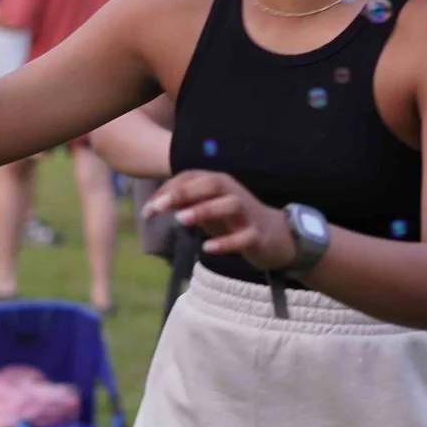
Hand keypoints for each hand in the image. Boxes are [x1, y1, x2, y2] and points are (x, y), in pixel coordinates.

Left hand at [147, 171, 293, 268]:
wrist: (278, 237)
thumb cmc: (236, 221)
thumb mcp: (209, 209)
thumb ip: (187, 204)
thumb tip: (155, 204)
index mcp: (221, 184)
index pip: (193, 178)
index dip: (169, 190)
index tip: (149, 209)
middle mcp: (235, 194)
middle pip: (212, 184)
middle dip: (184, 193)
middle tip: (160, 207)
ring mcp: (249, 214)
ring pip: (229, 205)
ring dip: (204, 210)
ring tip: (181, 220)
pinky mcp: (258, 235)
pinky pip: (243, 236)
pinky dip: (225, 242)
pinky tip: (207, 248)